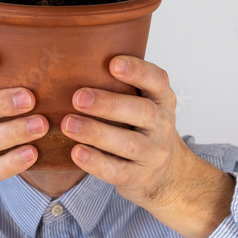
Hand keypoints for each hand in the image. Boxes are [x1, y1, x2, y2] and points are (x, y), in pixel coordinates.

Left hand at [61, 55, 234, 237]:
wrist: (168, 175)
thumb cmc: (142, 129)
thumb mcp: (143, 103)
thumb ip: (121, 86)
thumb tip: (73, 60)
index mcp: (162, 99)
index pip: (157, 80)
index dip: (137, 70)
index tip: (113, 63)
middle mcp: (162, 125)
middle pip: (141, 112)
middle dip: (108, 103)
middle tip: (78, 97)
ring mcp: (153, 153)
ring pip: (129, 143)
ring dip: (97, 133)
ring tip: (69, 124)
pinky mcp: (139, 177)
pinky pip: (118, 171)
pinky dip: (96, 162)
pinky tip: (76, 152)